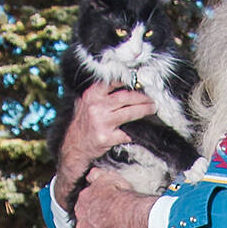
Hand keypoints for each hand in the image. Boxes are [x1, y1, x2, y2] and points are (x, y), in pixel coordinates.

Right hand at [54, 84, 155, 208]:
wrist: (74, 146)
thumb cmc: (84, 122)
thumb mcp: (86, 102)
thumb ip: (100, 93)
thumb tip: (124, 83)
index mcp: (92, 95)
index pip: (113, 82)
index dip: (129, 80)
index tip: (141, 80)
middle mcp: (96, 106)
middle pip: (126, 97)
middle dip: (142, 97)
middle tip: (152, 98)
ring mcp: (102, 122)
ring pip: (130, 113)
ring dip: (144, 110)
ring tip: (152, 108)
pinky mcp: (106, 137)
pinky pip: (127, 132)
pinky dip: (136, 131)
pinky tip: (142, 128)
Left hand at [74, 167, 156, 227]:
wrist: (128, 214)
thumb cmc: (120, 196)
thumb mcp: (107, 177)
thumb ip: (95, 175)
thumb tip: (90, 174)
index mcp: (82, 198)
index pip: (84, 202)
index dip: (93, 205)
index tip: (102, 208)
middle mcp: (80, 214)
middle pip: (84, 217)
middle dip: (92, 219)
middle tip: (106, 220)